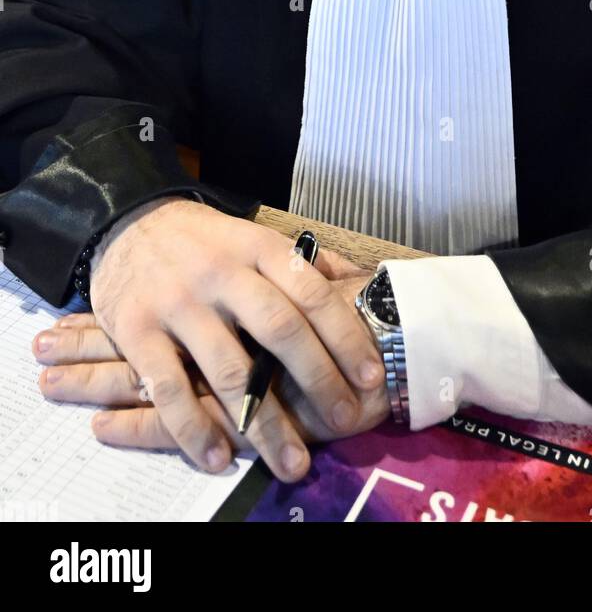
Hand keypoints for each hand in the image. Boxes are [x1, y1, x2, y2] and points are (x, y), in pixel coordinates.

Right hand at [32, 269, 390, 464]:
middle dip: (318, 380)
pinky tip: (218, 457)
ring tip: (292, 462)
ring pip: (228, 369)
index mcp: (258, 247)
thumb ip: (301, 263)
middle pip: (279, 329)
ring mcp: (178, 302)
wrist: (128, 222)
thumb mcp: (253, 236)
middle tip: (345, 419)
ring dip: (264, 423)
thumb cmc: (204, 241)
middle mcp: (221, 272)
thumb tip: (360, 286)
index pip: (312, 293)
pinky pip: (168, 387)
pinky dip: (193, 428)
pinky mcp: (136, 330)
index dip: (345, 337)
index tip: (371, 376)